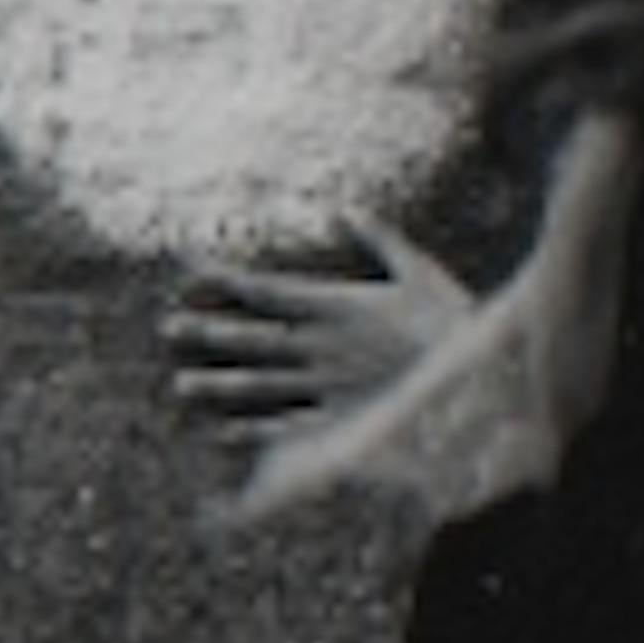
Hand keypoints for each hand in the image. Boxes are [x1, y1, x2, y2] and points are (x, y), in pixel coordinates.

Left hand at [167, 233, 475, 459]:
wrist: (476, 382)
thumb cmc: (449, 320)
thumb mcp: (418, 270)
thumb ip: (380, 241)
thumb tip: (347, 211)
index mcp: (336, 306)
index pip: (267, 291)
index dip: (225, 281)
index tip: (191, 273)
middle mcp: (321, 347)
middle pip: (253, 338)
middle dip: (207, 332)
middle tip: (167, 328)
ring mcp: (327, 388)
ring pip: (261, 385)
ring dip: (219, 384)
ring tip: (180, 384)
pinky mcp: (340, 422)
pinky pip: (288, 426)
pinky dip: (254, 430)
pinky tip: (223, 431)